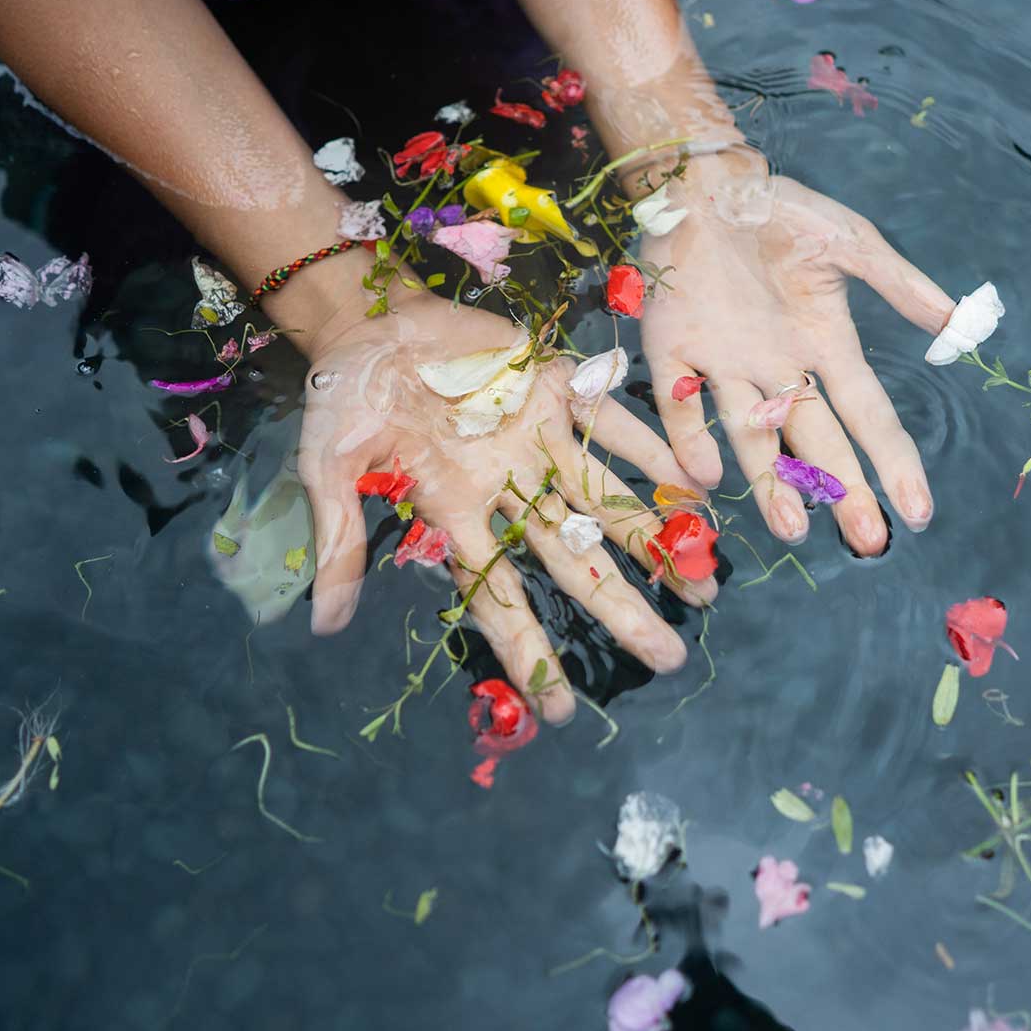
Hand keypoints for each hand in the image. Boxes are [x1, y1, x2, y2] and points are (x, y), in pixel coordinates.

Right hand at [296, 291, 716, 722]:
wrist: (370, 320)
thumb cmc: (343, 395)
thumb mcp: (330, 467)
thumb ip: (340, 538)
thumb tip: (324, 625)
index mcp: (454, 512)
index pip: (498, 594)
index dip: (528, 651)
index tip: (560, 711)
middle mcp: (507, 487)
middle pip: (571, 559)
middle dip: (619, 609)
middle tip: (669, 659)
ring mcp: (536, 439)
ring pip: (605, 500)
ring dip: (654, 541)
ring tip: (706, 589)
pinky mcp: (554, 388)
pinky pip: (612, 424)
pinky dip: (653, 452)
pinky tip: (696, 487)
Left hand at [638, 149, 955, 555]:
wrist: (709, 185)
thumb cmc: (782, 212)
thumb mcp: (850, 243)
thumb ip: (899, 284)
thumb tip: (959, 323)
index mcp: (823, 345)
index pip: (866, 415)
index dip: (891, 462)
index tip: (915, 512)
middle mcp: (775, 367)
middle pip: (814, 440)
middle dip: (843, 490)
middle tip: (865, 540)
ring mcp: (723, 363)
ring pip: (750, 434)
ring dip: (769, 481)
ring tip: (791, 528)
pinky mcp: (673, 350)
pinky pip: (681, 402)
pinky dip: (692, 434)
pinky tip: (708, 472)